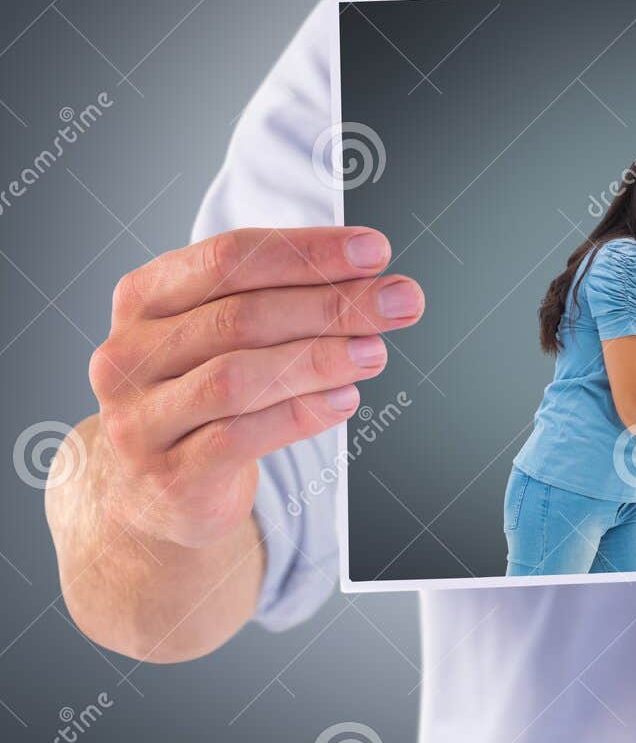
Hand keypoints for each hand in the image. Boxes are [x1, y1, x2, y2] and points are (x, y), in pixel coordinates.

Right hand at [87, 227, 423, 547]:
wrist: (159, 490)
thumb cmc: (206, 394)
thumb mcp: (228, 336)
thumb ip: (287, 302)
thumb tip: (376, 282)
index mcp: (144, 298)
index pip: (228, 258)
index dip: (307, 252)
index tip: (374, 251)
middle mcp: (129, 354)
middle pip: (240, 317)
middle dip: (331, 305)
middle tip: (399, 302)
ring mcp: (139, 419)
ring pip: (236, 378)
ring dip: (319, 360)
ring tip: (375, 352)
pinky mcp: (169, 475)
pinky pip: (241, 437)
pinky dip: (302, 414)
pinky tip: (345, 400)